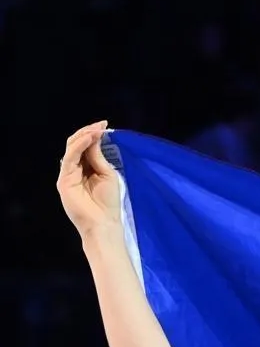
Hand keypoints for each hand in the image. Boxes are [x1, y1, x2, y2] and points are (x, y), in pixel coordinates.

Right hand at [57, 121, 121, 237]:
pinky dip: (79, 146)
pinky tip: (89, 139)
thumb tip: (95, 138)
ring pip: (72, 148)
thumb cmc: (108, 202)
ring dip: (84, 137)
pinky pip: (70, 158)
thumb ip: (98, 157)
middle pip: (76, 144)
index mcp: (86, 168)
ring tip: (97, 129)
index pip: (86, 147)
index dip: (93, 135)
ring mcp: (68, 174)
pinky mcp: (64, 179)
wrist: (103, 222)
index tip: (104, 125)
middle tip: (101, 124)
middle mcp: (75, 169)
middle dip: (88, 132)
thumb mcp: (107, 174)